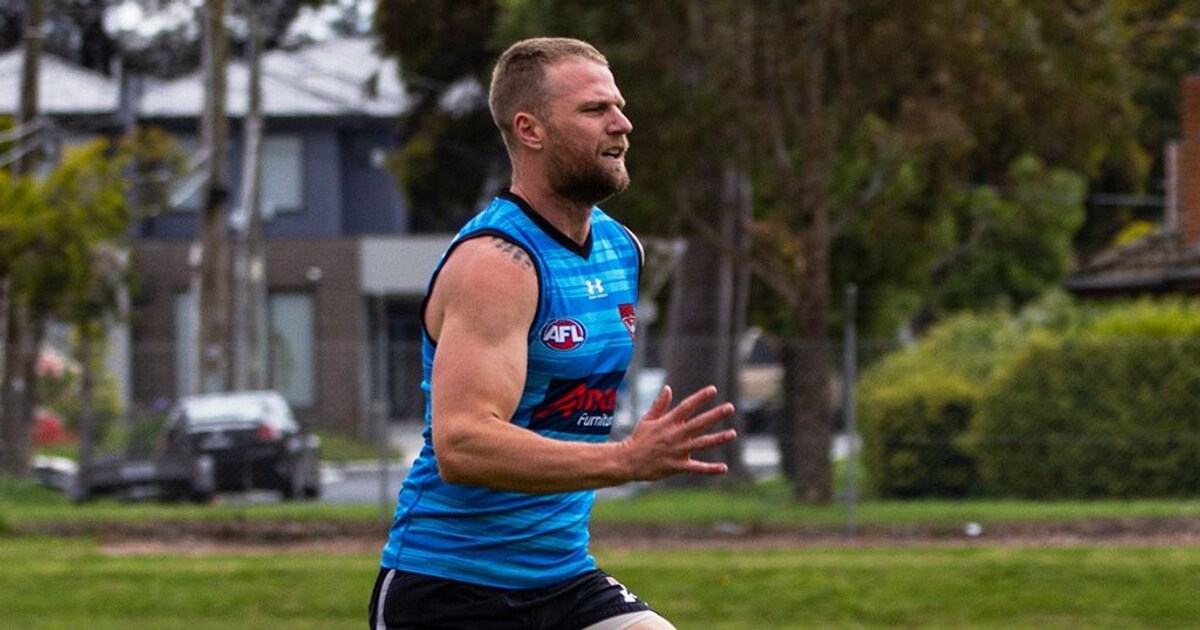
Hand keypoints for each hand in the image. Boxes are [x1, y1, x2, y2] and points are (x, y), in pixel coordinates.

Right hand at [617, 384, 737, 481]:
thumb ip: (660, 405)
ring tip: (733, 434)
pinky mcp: (677, 466)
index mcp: (668, 422)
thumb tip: (668, 388)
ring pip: (701, 443)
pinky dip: (710, 469)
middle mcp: (675, 435)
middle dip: (715, 415)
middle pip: (698, 423)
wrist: (628, 461)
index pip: (687, 406)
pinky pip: (696, 468)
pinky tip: (724, 468)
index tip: (713, 390)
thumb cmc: (638, 439)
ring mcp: (677, 451)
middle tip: (730, 408)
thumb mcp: (647, 420)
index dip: (700, 398)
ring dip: (718, 439)